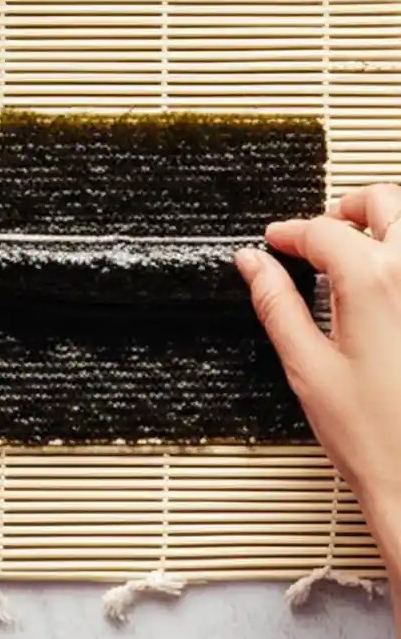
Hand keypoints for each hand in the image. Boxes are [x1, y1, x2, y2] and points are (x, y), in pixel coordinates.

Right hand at [237, 183, 400, 584]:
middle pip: (386, 202)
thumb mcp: (308, 365)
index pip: (325, 231)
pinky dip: (400, 261)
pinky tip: (386, 286)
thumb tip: (253, 264)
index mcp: (375, 283)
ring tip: (358, 246)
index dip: (292, 233)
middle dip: (348, 208)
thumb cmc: (375, 435)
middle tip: (322, 229)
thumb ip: (278, 304)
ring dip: (386, 223)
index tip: (275, 241)